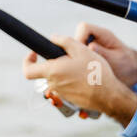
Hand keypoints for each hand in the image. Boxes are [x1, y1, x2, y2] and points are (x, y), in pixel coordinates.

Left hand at [21, 35, 136, 125]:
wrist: (109, 95)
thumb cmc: (95, 73)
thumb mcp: (82, 50)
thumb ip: (64, 41)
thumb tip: (53, 37)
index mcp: (53, 72)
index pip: (28, 70)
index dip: (28, 60)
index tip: (34, 54)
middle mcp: (53, 84)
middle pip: (46, 72)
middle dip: (54, 64)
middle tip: (69, 58)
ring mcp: (61, 93)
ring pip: (57, 80)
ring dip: (64, 73)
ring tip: (81, 68)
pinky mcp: (69, 99)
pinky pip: (66, 87)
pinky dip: (72, 81)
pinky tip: (85, 78)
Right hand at [75, 22, 136, 87]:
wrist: (131, 72)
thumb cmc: (127, 64)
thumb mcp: (118, 60)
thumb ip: (104, 53)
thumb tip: (90, 47)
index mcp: (104, 35)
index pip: (85, 27)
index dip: (79, 37)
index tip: (80, 52)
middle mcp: (95, 38)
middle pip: (76, 36)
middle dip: (74, 50)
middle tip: (79, 64)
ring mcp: (90, 46)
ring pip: (74, 47)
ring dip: (75, 58)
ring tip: (83, 70)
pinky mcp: (87, 54)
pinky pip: (76, 56)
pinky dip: (76, 64)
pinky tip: (82, 73)